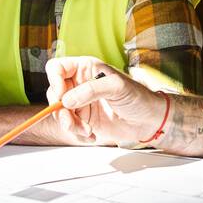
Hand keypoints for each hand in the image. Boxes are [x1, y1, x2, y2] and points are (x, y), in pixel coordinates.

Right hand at [46, 56, 167, 146]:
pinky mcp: (83, 120)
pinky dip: (76, 133)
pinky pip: (69, 127)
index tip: (62, 95)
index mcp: (86, 68)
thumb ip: (91, 90)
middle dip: (60, 110)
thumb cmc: (138, 97)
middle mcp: (80, 84)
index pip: (57, 68)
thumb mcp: (117, 87)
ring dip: (69, 124)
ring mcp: (80, 103)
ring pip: (59, 113)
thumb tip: (67, 99)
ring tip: (87, 130)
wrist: (148, 121)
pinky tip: (91, 134)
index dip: (54, 80)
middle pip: (54, 93)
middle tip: (73, 120)